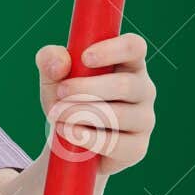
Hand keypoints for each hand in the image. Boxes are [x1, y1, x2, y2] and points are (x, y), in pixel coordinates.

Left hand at [35, 33, 155, 175]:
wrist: (68, 141)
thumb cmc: (66, 100)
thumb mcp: (52, 78)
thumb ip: (50, 60)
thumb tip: (60, 63)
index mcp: (127, 64)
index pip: (135, 47)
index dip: (113, 50)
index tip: (85, 58)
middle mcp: (142, 89)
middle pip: (126, 85)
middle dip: (86, 89)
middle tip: (60, 92)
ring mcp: (144, 120)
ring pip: (118, 115)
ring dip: (81, 114)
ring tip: (57, 115)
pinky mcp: (137, 147)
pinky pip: (116, 144)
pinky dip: (86, 137)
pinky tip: (68, 132)